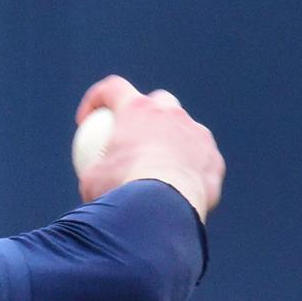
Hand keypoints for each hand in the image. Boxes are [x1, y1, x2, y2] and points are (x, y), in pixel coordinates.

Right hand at [75, 75, 225, 221]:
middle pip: (159, 101)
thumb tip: (94, 174)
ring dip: (172, 143)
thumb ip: (96, 168)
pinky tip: (177, 191)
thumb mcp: (91, 181)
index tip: (87, 120)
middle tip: (135, 137)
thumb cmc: (120, 192)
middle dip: (148, 113)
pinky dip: (187, 170)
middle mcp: (170, 114)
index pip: (113, 88)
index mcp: (136, 111)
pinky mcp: (214, 158)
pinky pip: (200, 159)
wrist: (161, 211)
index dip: (97, 99)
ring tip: (159, 171)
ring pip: (185, 130)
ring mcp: (197, 134)